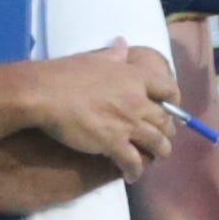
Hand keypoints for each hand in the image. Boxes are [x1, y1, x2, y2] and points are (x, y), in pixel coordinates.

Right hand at [10, 45, 181, 176]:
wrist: (44, 94)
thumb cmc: (65, 74)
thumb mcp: (93, 59)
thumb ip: (113, 55)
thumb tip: (122, 44)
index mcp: (134, 77)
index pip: (168, 89)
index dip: (174, 101)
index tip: (172, 108)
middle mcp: (137, 101)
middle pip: (165, 120)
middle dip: (167, 131)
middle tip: (162, 137)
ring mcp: (127, 124)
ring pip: (157, 143)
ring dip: (159, 152)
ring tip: (155, 159)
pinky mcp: (113, 143)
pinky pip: (133, 161)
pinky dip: (135, 171)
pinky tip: (131, 175)